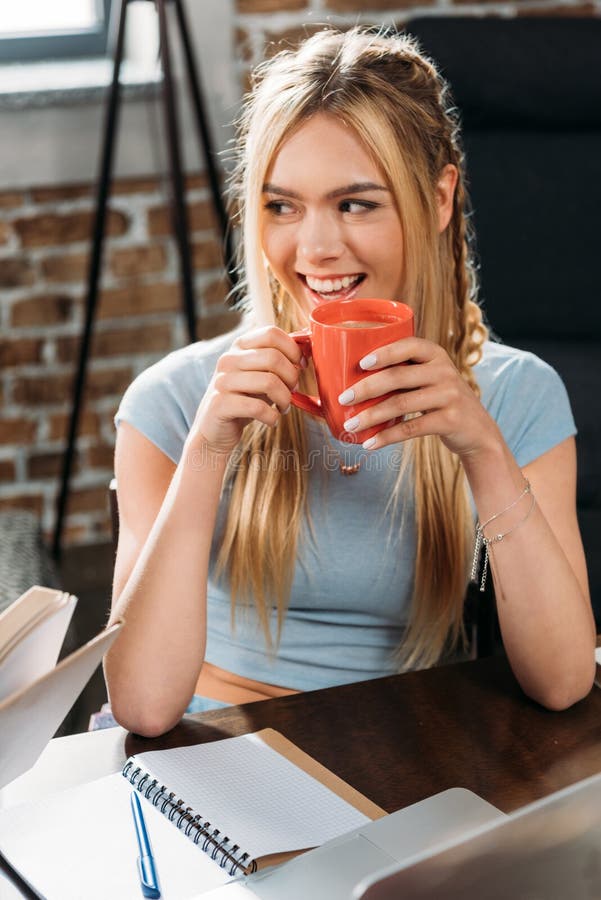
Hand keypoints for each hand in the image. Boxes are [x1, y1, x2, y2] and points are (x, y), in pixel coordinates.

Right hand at [190, 326, 303, 452]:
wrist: (215, 430)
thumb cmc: (244, 399)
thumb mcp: (260, 375)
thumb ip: (278, 361)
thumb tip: (306, 350)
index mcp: (239, 347)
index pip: (271, 333)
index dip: (293, 349)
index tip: (301, 365)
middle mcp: (228, 360)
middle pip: (273, 357)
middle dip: (292, 377)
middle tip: (293, 391)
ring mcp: (222, 381)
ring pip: (269, 382)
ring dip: (284, 399)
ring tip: (283, 407)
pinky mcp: (220, 404)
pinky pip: (257, 407)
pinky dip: (272, 416)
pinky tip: (272, 420)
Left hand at [339, 337, 498, 458]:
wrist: (477, 430)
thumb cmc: (439, 401)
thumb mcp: (429, 379)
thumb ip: (403, 374)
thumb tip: (351, 380)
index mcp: (436, 354)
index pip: (408, 345)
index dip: (384, 353)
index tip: (360, 364)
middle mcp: (444, 371)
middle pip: (397, 376)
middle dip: (365, 388)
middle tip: (343, 399)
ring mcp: (449, 395)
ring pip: (401, 404)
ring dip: (370, 416)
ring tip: (350, 426)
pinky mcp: (450, 420)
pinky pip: (411, 428)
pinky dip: (387, 437)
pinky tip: (370, 444)